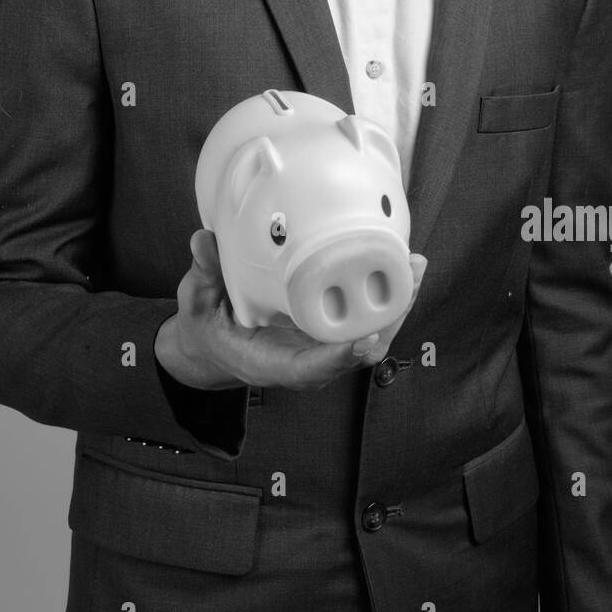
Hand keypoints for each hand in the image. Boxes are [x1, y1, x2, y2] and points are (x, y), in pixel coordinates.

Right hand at [154, 229, 426, 393]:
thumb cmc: (206, 327)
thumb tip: (203, 241)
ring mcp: (320, 349)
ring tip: (414, 265)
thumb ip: (203, 274)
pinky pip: (364, 322)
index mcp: (268, 364)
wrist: (212, 347)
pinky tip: (401, 267)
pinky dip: (386, 299)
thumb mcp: (197, 302)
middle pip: (354, 353)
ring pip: (368, 339)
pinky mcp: (329, 333)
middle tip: (409, 278)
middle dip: (386, 321)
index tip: (364, 341)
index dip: (338, 359)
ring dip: (395, 306)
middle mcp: (303, 361)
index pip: (308, 370)